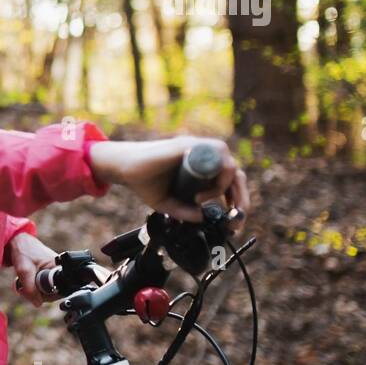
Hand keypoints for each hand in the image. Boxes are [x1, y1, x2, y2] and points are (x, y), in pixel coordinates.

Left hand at [8, 232, 58, 307]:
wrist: (14, 241)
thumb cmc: (22, 251)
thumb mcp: (24, 271)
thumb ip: (30, 289)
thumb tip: (38, 304)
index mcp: (58, 268)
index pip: (58, 291)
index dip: (45, 296)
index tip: (32, 293)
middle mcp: (57, 271)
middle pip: (51, 293)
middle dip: (35, 293)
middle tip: (23, 289)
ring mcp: (50, 272)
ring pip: (43, 290)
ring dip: (30, 290)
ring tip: (20, 284)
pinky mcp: (42, 274)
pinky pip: (38, 286)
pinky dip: (29, 286)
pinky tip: (21, 282)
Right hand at [87, 136, 250, 231]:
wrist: (124, 167)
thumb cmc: (144, 180)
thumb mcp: (168, 203)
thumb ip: (185, 212)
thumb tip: (203, 219)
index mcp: (201, 166)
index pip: (231, 178)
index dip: (238, 197)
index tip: (235, 215)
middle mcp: (203, 155)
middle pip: (236, 172)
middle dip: (241, 197)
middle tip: (235, 216)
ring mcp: (198, 148)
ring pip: (230, 165)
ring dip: (224, 188)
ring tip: (203, 201)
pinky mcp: (190, 146)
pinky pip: (218, 158)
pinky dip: (217, 178)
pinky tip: (202, 195)